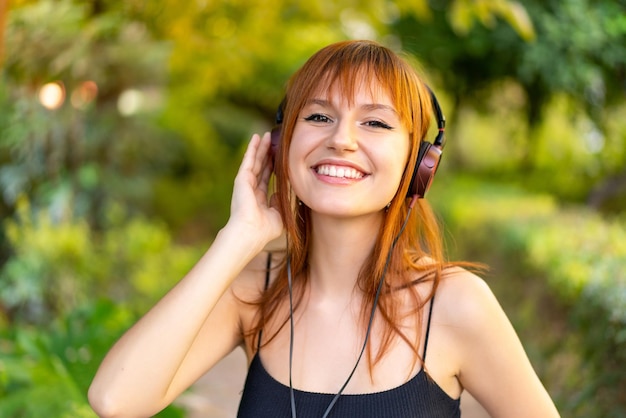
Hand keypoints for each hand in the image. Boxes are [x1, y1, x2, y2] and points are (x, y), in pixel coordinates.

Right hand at [227, 132, 283, 246]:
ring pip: (255, 161)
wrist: (250, 232)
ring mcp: (245, 184)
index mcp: (259, 199)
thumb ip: (281, 202)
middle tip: (272, 140)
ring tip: (265, 135)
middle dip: (266, 154)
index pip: (267, 178)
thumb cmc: (265, 229)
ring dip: (259, 148)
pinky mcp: (242, 179)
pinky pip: (249, 160)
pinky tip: (256, 138)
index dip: (273, 167)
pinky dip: (252, 149)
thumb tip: (281, 192)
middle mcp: (251, 190)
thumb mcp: (279, 215)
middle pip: (261, 167)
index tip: (279, 157)